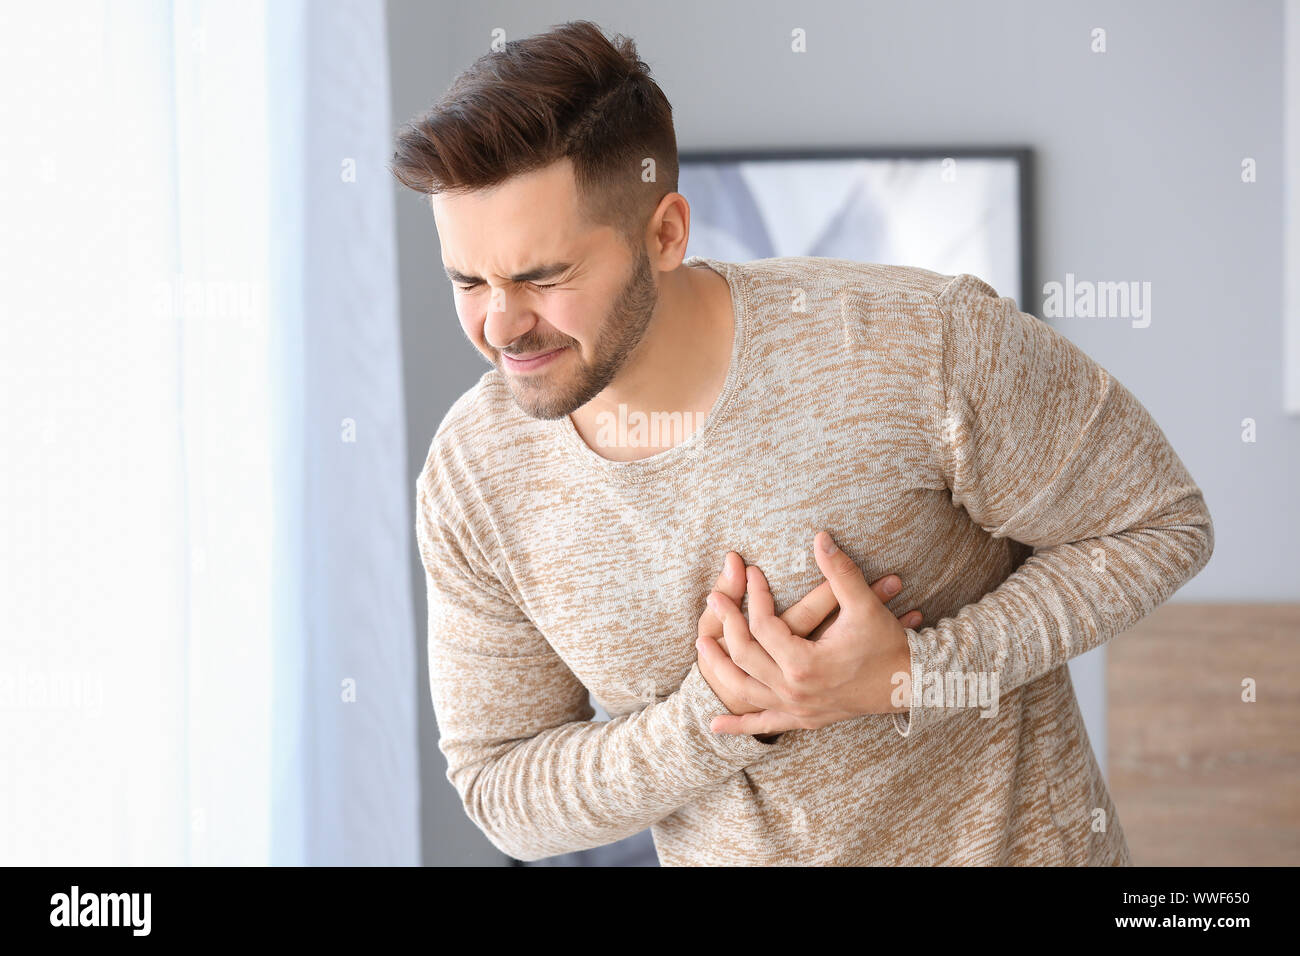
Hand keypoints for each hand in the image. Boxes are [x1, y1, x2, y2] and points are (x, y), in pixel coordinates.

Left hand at [697, 532, 914, 735]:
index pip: (763, 626)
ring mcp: (797, 709)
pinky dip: (739, 725)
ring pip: (744, 690)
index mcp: (805, 664)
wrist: (911, 684)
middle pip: (744, 655)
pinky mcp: (803, 719)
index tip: (750, 571)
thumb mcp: (864, 605)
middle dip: (726, 624)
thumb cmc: (888, 643)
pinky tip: (714, 725)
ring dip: (719, 668)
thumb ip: (839, 570)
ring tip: (701, 646)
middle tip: (713, 597)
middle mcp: (795, 691)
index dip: (754, 595)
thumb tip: (820, 537)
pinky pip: (764, 725)